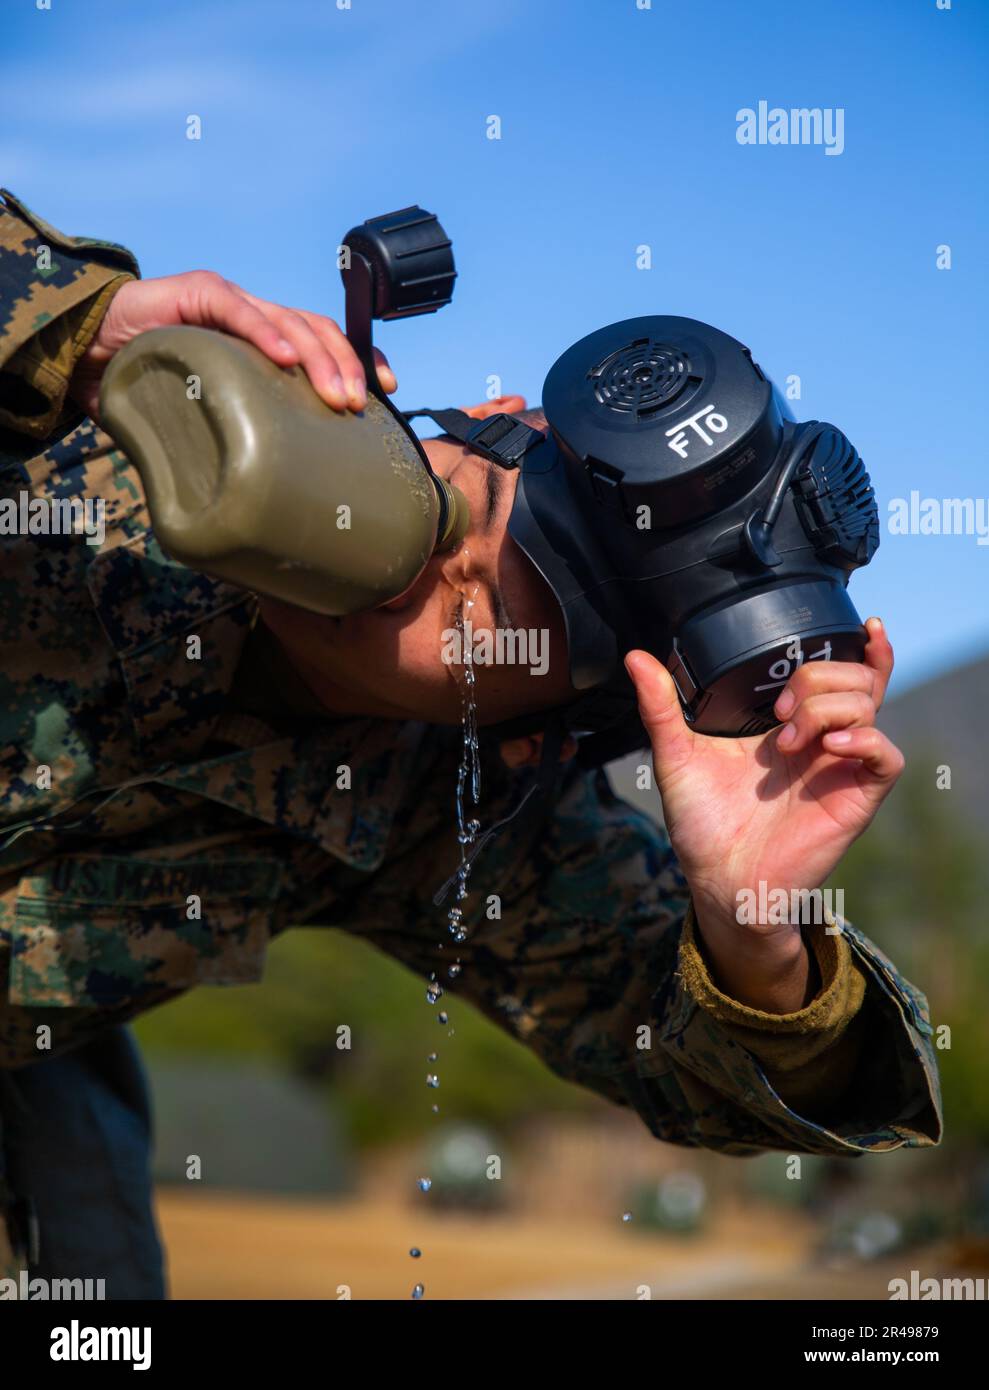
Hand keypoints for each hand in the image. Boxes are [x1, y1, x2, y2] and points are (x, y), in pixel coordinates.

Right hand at [69, 272, 396, 421]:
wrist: (87, 352)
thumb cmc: (153, 385)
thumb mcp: (210, 409)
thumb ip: (243, 429)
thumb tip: (282, 493)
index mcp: (264, 342)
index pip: (324, 341)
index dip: (360, 359)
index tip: (388, 389)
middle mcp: (254, 316)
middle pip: (317, 330)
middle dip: (345, 366)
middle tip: (356, 406)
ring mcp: (228, 302)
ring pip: (289, 319)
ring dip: (317, 356)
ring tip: (333, 392)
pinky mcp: (194, 294)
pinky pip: (236, 309)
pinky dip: (264, 332)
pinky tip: (284, 356)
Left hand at [624, 617, 903, 1009]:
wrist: (716, 879)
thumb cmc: (701, 822)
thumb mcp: (676, 754)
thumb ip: (660, 706)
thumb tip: (635, 657)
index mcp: (789, 724)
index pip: (840, 673)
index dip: (861, 647)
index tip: (864, 622)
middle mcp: (821, 740)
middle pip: (854, 679)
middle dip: (816, 679)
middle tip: (777, 713)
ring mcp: (841, 767)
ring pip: (869, 707)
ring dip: (827, 708)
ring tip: (788, 741)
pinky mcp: (855, 798)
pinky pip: (888, 756)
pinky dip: (867, 741)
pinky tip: (831, 746)